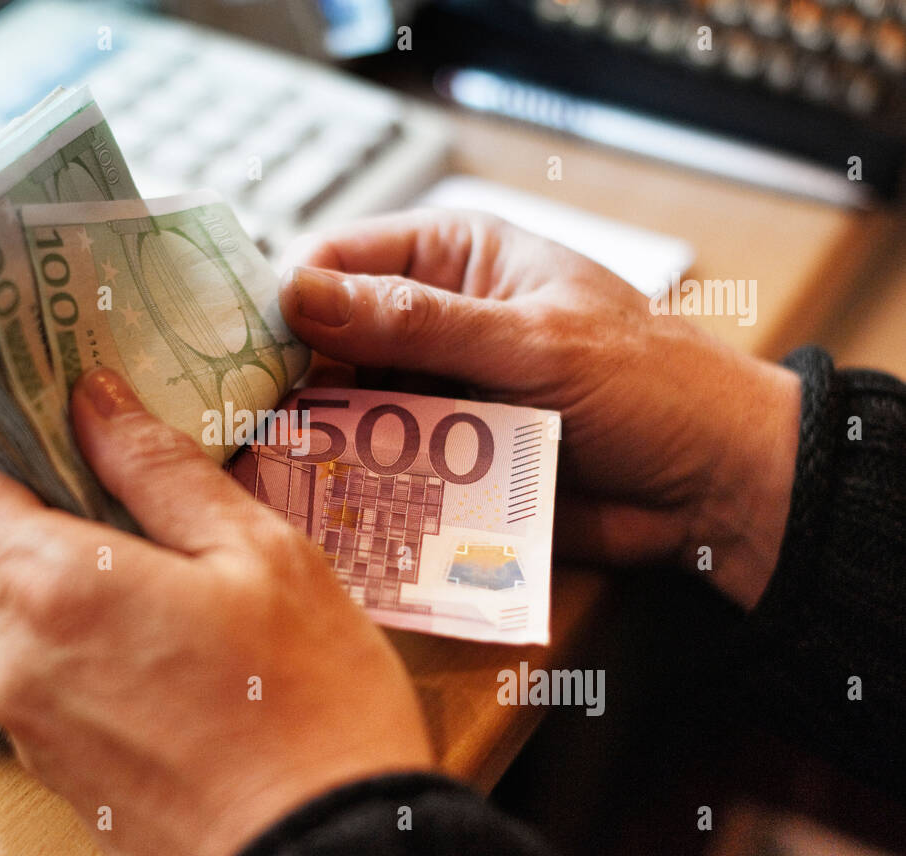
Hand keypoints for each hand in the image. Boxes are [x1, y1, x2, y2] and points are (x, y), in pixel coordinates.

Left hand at [0, 369, 433, 855]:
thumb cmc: (309, 712)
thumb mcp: (258, 553)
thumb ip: (160, 468)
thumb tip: (98, 402)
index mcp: (53, 589)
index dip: (2, 460)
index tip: (62, 446)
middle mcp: (16, 661)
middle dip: (60, 528)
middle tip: (157, 525)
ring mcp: (32, 726)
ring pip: (26, 622)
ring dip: (85, 596)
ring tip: (186, 602)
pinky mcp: (58, 771)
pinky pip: (51, 682)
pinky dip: (95, 656)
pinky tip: (180, 663)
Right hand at [279, 209, 800, 609]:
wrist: (717, 487)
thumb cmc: (649, 385)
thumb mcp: (531, 342)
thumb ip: (416, 323)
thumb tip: (299, 292)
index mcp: (455, 260)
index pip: (340, 261)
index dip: (284, 297)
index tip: (232, 345)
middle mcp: (434, 322)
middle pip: (329, 340)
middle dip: (290, 378)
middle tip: (237, 421)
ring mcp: (438, 394)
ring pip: (348, 408)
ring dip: (319, 437)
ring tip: (267, 469)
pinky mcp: (446, 459)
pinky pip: (382, 465)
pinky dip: (356, 482)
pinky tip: (320, 502)